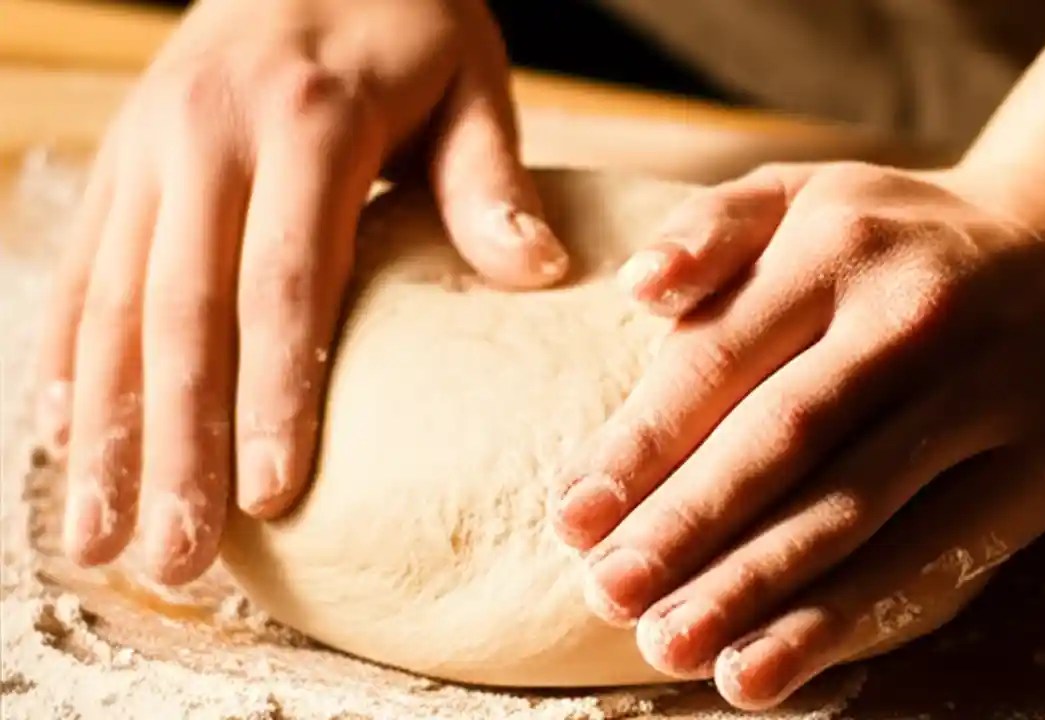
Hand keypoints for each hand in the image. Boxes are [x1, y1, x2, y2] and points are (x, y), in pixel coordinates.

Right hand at [37, 0, 567, 584]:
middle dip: (172, 443)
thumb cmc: (407, 18)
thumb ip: (490, 178)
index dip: (272, 391)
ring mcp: (147, 149)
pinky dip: (65, 360)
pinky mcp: (120, 161)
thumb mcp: (469, 77)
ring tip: (104, 537)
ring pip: (111, 305)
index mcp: (304, 119)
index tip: (273, 497)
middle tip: (171, 556)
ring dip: (104, 428)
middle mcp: (204, 136)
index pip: (283, 277)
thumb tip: (540, 275)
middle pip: (180, 312)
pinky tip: (60, 442)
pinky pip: (79, 272)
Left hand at [554, 161, 1044, 708]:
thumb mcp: (805, 193)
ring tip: (673, 646)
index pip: (718, 360)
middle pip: (782, 441)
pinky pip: (932, 555)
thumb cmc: (902, 233)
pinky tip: (772, 664)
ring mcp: (982, 396)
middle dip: (686, 527)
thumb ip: (713, 229)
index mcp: (834, 247)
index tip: (572, 521)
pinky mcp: (1038, 470)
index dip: (640, 447)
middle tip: (608, 596)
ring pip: (852, 508)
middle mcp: (909, 318)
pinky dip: (846, 618)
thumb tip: (639, 288)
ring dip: (755, 588)